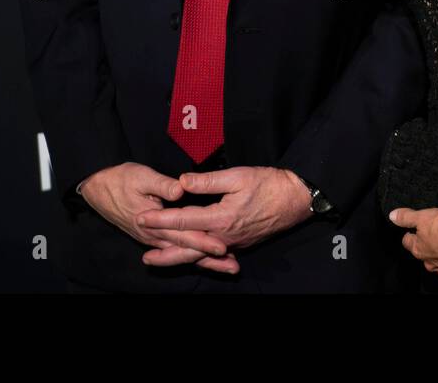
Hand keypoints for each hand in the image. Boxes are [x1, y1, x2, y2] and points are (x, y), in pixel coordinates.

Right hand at [78, 162, 230, 271]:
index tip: (222, 246)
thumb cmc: (121, 180)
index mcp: (153, 222)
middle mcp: (154, 235)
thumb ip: (162, 184)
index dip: (203, 241)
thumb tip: (180, 189)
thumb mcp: (141, 176)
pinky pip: (176, 250)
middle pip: (186, 250)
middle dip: (210, 258)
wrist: (98, 189)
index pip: (183, 234)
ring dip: (205, 261)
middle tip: (233, 266)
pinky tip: (206, 259)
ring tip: (228, 267)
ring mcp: (153, 238)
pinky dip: (192, 256)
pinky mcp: (153, 236)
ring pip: (182, 253)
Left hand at [136, 166, 313, 274]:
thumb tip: (182, 182)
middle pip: (188, 249)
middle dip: (165, 252)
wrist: (296, 200)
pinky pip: (213, 255)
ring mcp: (233, 243)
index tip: (142, 218)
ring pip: (200, 256)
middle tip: (144, 257)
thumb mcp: (239, 176)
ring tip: (159, 261)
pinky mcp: (240, 244)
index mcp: (221, 218)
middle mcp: (224, 236)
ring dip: (178, 259)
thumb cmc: (269, 184)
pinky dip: (197, 259)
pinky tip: (190, 259)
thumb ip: (208, 181)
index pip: (184, 220)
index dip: (161, 219)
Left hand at [388, 207, 437, 277]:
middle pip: (426, 255)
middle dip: (428, 247)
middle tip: (434, 236)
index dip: (409, 235)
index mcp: (419, 251)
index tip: (411, 230)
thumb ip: (406, 217)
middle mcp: (431, 263)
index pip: (408, 243)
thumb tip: (393, 216)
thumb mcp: (420, 217)